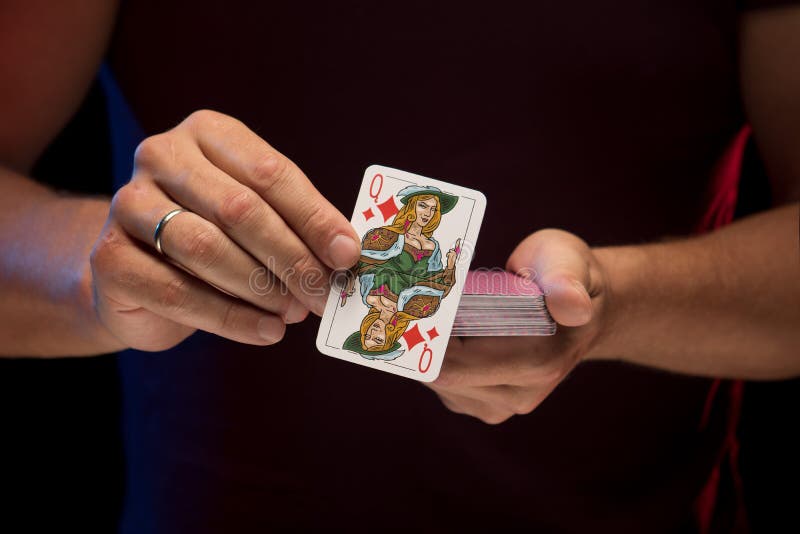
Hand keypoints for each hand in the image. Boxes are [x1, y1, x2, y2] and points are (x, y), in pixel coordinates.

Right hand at [89, 109, 360, 350]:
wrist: (137, 273)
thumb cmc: (213, 236)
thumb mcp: (257, 215)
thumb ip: (295, 224)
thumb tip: (346, 253)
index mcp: (208, 133)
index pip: (270, 173)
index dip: (314, 218)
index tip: (347, 256)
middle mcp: (162, 155)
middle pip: (240, 209)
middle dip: (291, 258)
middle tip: (323, 295)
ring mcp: (128, 204)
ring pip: (207, 249)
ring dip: (262, 289)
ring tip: (295, 313)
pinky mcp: (110, 257)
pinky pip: (178, 292)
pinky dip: (232, 318)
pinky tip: (266, 331)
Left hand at [427, 229, 607, 423]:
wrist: (582, 309)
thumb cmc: (564, 275)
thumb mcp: (568, 260)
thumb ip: (566, 279)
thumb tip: (570, 305)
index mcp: (537, 363)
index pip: (453, 365)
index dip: (423, 337)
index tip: (408, 302)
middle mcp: (517, 396)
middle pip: (437, 374)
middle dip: (420, 337)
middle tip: (412, 296)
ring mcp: (498, 406)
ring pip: (434, 380)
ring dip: (426, 344)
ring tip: (435, 306)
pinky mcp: (481, 405)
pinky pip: (441, 382)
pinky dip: (433, 353)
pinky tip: (445, 325)